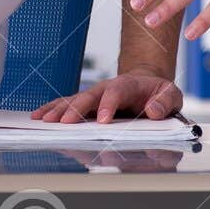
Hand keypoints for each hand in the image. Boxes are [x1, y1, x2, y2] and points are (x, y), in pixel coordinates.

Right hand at [30, 70, 182, 123]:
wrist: (147, 86)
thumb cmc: (158, 93)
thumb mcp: (170, 96)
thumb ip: (165, 102)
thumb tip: (154, 111)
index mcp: (128, 85)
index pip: (115, 93)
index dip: (108, 105)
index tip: (102, 121)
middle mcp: (106, 88)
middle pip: (88, 96)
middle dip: (75, 110)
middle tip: (63, 123)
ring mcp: (94, 95)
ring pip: (73, 100)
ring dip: (58, 110)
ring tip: (44, 120)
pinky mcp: (86, 103)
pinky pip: (67, 104)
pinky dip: (52, 109)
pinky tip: (39, 116)